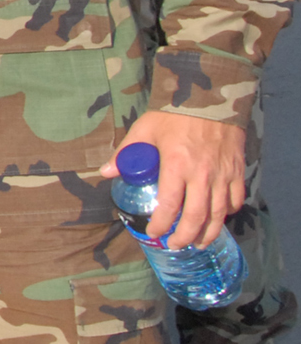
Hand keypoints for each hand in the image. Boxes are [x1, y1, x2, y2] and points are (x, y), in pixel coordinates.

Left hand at [104, 112, 247, 249]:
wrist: (210, 98)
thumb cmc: (174, 114)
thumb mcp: (145, 129)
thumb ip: (126, 153)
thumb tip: (105, 173)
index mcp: (177, 165)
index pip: (169, 205)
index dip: (161, 224)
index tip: (154, 233)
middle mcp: (202, 175)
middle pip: (196, 216)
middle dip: (185, 236)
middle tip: (175, 245)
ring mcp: (223, 174)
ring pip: (219, 213)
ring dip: (208, 232)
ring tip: (198, 243)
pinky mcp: (237, 171)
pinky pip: (236, 199)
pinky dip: (228, 213)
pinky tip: (218, 218)